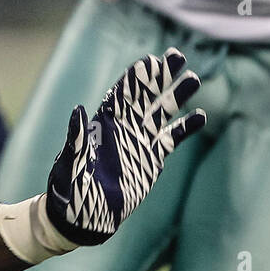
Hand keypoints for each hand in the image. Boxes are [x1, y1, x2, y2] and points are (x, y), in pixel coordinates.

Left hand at [46, 48, 206, 244]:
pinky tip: (200, 116)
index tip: (151, 60)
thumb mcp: (70, 160)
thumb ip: (77, 136)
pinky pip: (171, 139)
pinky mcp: (151, 160)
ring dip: (177, 96)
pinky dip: (185, 128)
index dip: (136, 77)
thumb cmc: (69, 186)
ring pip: (162, 114)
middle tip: (177, 55)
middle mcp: (122, 129)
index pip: (122, 95)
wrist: (82, 214)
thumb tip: (78, 110)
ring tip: (193, 78)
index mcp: (102, 125)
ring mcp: (138, 143)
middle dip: (160, 77)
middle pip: (145, 97)